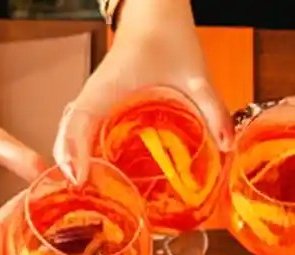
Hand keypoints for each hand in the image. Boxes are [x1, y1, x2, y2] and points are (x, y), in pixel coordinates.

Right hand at [53, 0, 232, 182]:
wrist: (155, 12)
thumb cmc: (168, 36)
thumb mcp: (194, 74)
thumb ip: (212, 108)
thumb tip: (227, 144)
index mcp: (109, 85)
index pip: (81, 120)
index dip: (74, 149)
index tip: (78, 176)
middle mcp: (94, 92)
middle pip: (68, 132)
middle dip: (68, 164)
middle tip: (79, 196)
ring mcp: (95, 96)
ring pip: (71, 130)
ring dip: (71, 158)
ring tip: (81, 191)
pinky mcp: (101, 100)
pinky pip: (83, 126)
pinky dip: (81, 148)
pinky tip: (94, 171)